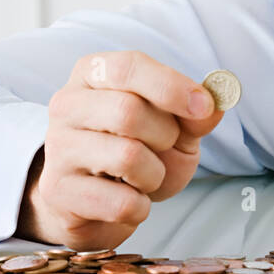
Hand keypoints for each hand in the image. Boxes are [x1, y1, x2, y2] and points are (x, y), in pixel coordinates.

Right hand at [17, 50, 222, 248]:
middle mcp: (67, 105)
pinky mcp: (59, 191)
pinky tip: (128, 199)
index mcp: (93, 74)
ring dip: (154, 174)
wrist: (99, 204)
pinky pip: (121, 202)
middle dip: (165, 135)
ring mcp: (58, 148)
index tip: (203, 105)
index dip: (170, 85)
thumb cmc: (137, 152)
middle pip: (127, 111)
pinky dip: (140, 206)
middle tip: (164, 146)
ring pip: (126, 157)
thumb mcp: (172, 128)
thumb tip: (215, 104)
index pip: (128, 67)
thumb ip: (194, 115)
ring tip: (143, 176)